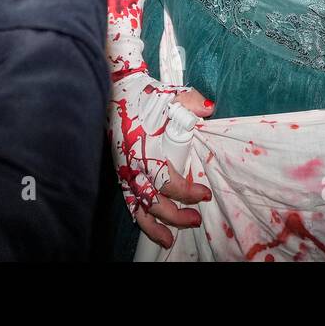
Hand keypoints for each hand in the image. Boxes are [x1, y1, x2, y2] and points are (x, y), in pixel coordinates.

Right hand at [107, 0, 212, 249]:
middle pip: (154, 202)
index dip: (188, 192)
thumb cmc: (144, 93)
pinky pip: (127, 199)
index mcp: (146, 149)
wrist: (115, 87)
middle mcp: (133, 164)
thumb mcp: (170, 94)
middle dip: (175, 215)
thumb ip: (191, 101)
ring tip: (170, 239)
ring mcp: (124, 169)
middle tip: (196, 219)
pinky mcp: (119, 170)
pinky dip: (138, 216)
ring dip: (154, 225)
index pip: (168, 182)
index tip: (204, 193)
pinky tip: (149, 225)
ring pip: (137, 207)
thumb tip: (209, 108)